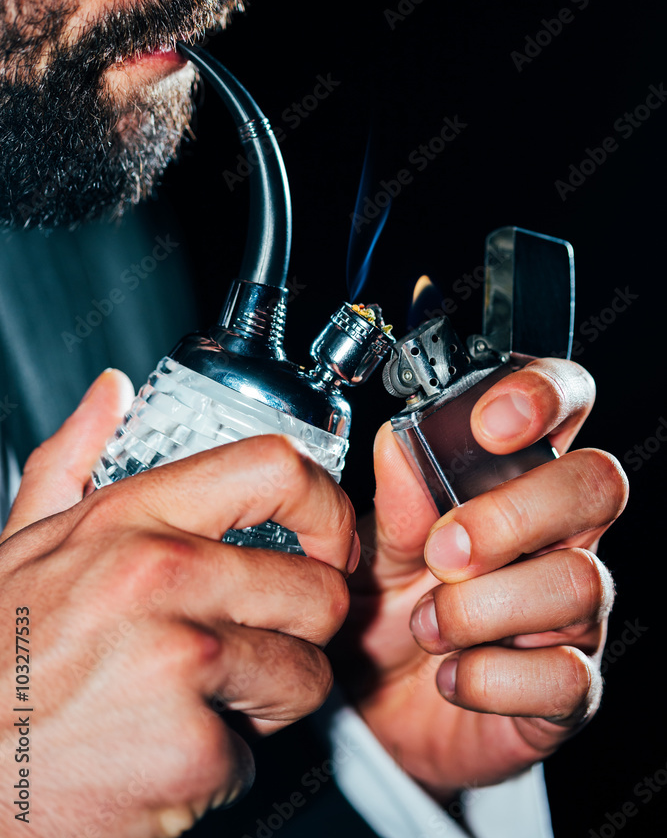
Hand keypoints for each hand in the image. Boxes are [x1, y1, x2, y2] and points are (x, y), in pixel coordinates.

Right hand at [0, 370, 356, 837]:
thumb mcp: (20, 546)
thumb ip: (71, 461)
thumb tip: (111, 392)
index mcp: (128, 520)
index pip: (274, 469)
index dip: (326, 506)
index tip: (327, 541)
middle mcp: (161, 576)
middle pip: (319, 590)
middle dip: (302, 630)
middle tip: (255, 646)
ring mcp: (181, 660)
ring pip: (306, 676)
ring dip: (267, 701)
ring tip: (197, 703)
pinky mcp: (192, 747)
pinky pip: (255, 753)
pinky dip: (218, 767)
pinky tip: (159, 755)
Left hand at [334, 358, 626, 799]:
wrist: (378, 706)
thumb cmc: (385, 607)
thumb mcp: (374, 548)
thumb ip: (394, 501)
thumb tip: (400, 444)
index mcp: (512, 480)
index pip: (565, 405)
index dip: (544, 396)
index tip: (489, 424)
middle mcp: (558, 536)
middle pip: (597, 484)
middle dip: (513, 514)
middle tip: (442, 551)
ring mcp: (573, 611)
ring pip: (578, 582)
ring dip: (482, 607)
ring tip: (426, 624)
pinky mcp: (568, 686)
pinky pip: (563, 678)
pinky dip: (490, 677)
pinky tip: (450, 674)